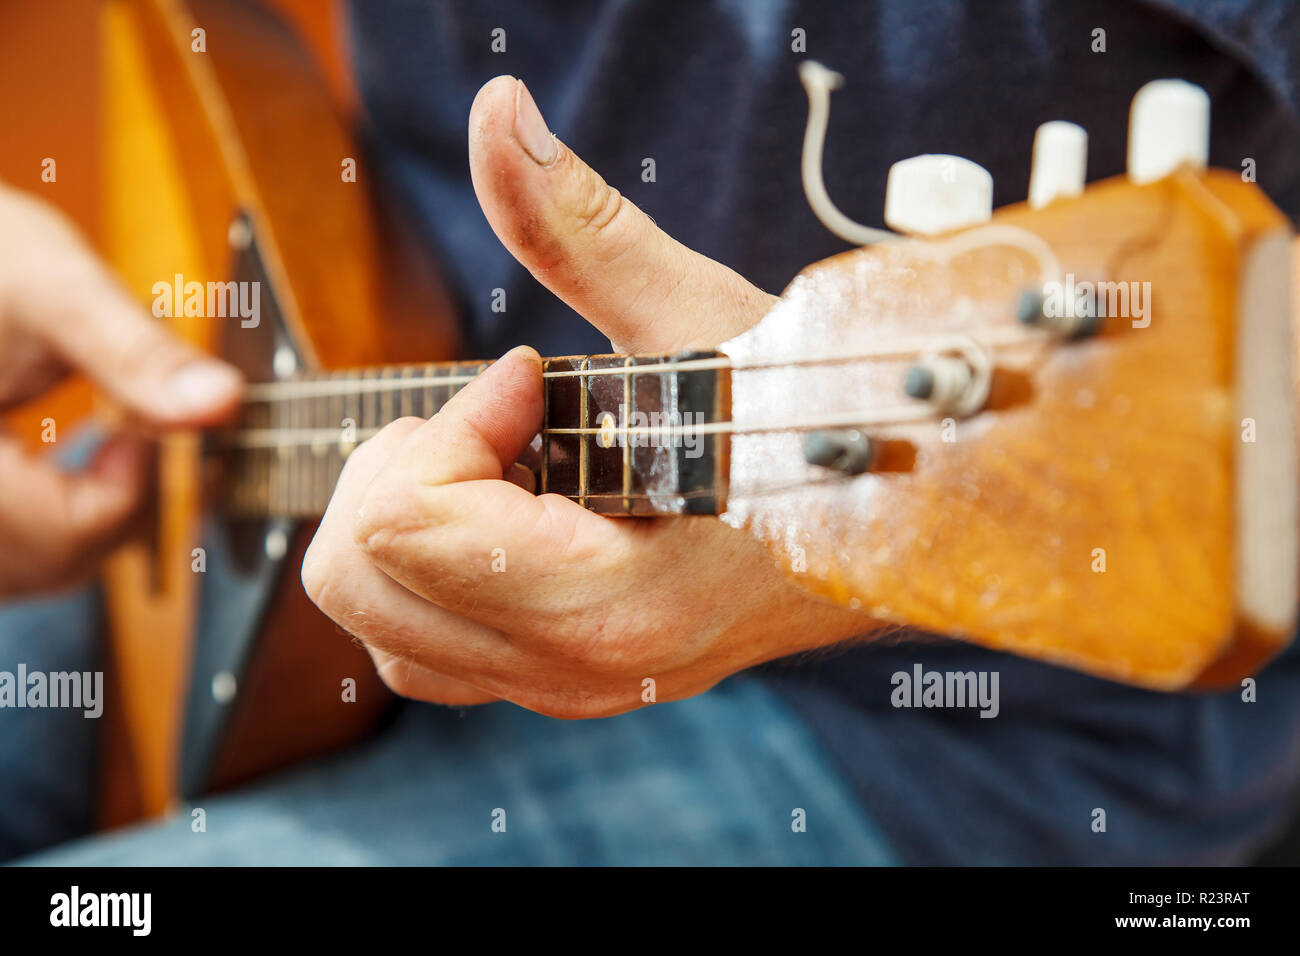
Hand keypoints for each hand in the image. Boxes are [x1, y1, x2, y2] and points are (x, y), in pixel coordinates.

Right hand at [0, 185, 241, 596]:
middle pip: (50, 560)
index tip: (145, 428)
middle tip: (140, 435)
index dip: (133, 488)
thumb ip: (136, 353)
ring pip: (31, 566)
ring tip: (112, 444)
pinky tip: (74, 463)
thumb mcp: (54, 288)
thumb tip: (224, 401)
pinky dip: (53, 517)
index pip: (63, 533)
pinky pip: (12, 549)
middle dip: (119, 507)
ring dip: (88, 519)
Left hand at [301, 77, 873, 715]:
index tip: (534, 378)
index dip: (452, 424)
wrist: (893, 519)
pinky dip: (425, 567)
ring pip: (376, 617)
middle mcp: (574, 669)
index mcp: (606, 601)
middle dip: (405, 470)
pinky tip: (506, 508)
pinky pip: (423, 645)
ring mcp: (566, 686)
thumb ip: (580, 226)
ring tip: (501, 460)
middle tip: (501, 416)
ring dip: (406, 516)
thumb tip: (497, 114)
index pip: (402, 523)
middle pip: (356, 577)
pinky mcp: (563, 680)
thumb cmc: (814, 421)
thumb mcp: (698, 320)